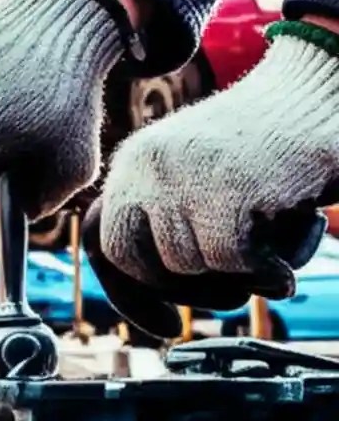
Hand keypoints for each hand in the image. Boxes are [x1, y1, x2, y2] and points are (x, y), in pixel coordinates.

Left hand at [86, 24, 338, 337]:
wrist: (318, 94)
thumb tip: (148, 298)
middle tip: (236, 280)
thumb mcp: (197, 178)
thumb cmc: (269, 147)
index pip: (102, 243)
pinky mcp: (220, 189)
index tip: (165, 326)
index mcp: (133, 162)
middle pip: (136, 263)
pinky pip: (230, 262)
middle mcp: (143, 165)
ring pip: (187, 267)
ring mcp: (178, 175)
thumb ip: (166, 221)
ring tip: (275, 232)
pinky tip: (292, 239)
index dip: (128, 293)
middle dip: (184, 289)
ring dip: (238, 273)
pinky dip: (266, 268)